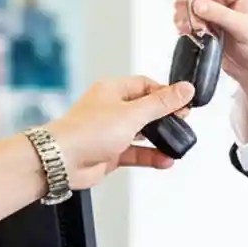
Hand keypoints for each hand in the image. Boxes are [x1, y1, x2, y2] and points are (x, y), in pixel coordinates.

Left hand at [48, 76, 194, 189]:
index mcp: (112, 90)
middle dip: (164, 118)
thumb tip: (185, 89)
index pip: (145, 86)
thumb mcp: (133, 114)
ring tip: (176, 143)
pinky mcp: (110, 153)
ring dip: (159, 139)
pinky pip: (136, 153)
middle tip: (181, 122)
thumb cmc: (86, 131)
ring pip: (141, 133)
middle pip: (145, 110)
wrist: (62, 161)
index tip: (183, 102)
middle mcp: (110, 109)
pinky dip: (150, 156)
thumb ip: (161, 104)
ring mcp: (110, 132)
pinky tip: (164, 160)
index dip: (165, 93)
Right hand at [173, 0, 247, 137]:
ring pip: (186, 3)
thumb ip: (220, 14)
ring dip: (184, 16)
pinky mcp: (204, 21)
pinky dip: (184, 25)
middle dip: (186, 4)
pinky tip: (190, 34)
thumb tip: (197, 4)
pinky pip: (186, 17)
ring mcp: (212, 7)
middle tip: (186, 21)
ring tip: (192, 31)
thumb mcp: (244, 28)